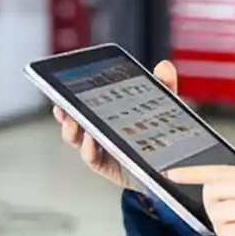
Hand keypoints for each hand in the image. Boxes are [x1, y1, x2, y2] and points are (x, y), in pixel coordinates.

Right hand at [54, 59, 179, 189]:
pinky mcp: (107, 166)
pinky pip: (91, 158)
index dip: (70, 93)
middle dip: (64, 110)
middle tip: (62, 103)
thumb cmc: (162, 137)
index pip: (84, 101)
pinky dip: (88, 148)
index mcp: (108, 113)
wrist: (172, 169)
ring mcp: (102, 149)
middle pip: (74, 119)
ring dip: (71, 129)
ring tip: (74, 120)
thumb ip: (164, 87)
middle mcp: (100, 130)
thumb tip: (164, 66)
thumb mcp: (165, 107)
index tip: (63, 83)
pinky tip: (91, 139)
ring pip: (76, 139)